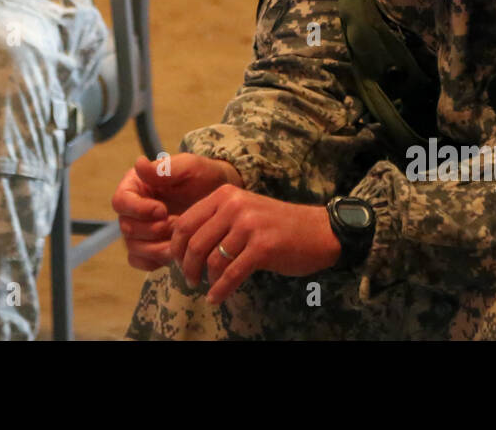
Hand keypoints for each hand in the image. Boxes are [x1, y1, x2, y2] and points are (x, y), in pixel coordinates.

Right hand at [112, 153, 241, 271]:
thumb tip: (138, 164)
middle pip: (126, 227)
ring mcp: (139, 231)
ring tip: (180, 240)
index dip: (138, 209)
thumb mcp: (190, 168)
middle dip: (152, 230)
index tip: (162, 210)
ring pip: (133, 247)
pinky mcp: (149, 249)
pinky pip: (140, 261)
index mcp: (136, 185)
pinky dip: (154, 260)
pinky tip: (174, 254)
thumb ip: (165, 169)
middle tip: (177, 225)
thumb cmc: (204, 177)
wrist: (220, 199)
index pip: (121, 201)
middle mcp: (133, 209)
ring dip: (156, 248)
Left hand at [171, 185, 342, 304]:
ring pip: (213, 260)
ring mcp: (249, 226)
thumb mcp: (245, 211)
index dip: (176, 246)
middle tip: (189, 279)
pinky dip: (220, 290)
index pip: (186, 222)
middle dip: (187, 266)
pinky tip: (216, 299)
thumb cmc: (279, 225)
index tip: (178, 262)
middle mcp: (235, 206)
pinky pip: (231, 274)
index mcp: (226, 195)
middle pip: (195, 242)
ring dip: (206, 279)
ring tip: (207, 287)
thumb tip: (184, 245)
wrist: (319, 230)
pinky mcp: (263, 247)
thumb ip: (217, 220)